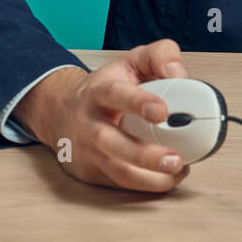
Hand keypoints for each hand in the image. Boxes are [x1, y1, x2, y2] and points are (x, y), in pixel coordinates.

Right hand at [13, 39, 192, 192]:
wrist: (61, 110)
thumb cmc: (105, 86)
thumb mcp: (132, 60)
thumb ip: (160, 56)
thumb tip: (180, 75)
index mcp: (99, 91)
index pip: (116, 95)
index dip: (138, 103)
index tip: (162, 112)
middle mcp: (88, 123)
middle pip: (111, 142)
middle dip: (145, 155)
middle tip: (176, 159)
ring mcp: (87, 151)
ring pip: (115, 170)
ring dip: (149, 178)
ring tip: (178, 172)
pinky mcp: (91, 172)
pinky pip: (119, 184)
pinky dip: (146, 185)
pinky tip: (168, 178)